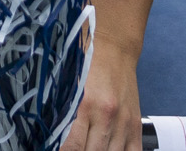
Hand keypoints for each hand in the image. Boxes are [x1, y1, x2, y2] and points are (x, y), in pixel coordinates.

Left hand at [63, 33, 140, 150]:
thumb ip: (57, 116)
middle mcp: (106, 116)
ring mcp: (124, 122)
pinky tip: (107, 149)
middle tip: (73, 145)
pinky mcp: (136, 125)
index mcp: (84, 105)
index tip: (54, 148)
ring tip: (88, 145)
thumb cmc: (84, 62)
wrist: (114, 46)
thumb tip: (49, 139)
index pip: (72, 148)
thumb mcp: (65, 87)